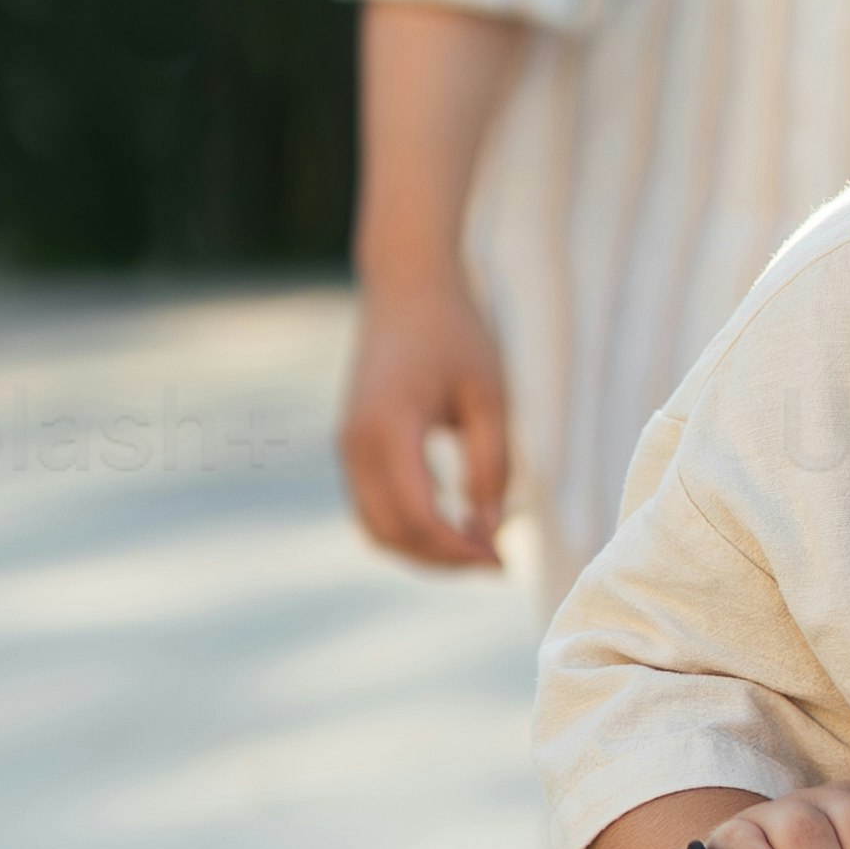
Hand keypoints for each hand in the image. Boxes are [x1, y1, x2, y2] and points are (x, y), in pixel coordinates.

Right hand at [339, 270, 513, 570]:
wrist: (406, 287)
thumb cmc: (454, 333)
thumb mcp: (488, 395)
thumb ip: (492, 465)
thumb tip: (490, 529)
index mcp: (388, 427)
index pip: (418, 516)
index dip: (459, 549)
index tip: (502, 560)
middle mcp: (355, 444)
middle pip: (392, 534)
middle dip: (443, 559)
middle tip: (496, 561)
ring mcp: (346, 447)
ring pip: (376, 528)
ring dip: (422, 550)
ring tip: (476, 547)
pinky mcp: (351, 447)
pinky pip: (372, 508)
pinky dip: (407, 528)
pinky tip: (452, 523)